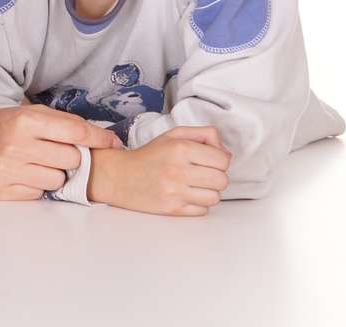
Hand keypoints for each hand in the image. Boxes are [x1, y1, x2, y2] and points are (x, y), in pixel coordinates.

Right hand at [0, 105, 124, 199]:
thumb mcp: (23, 114)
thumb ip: (59, 122)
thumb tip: (101, 137)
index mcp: (24, 120)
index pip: (75, 132)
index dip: (99, 139)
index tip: (113, 144)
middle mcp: (16, 144)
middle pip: (71, 159)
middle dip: (69, 158)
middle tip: (53, 154)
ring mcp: (7, 169)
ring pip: (58, 180)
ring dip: (53, 175)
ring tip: (35, 165)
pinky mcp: (0, 190)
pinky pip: (38, 194)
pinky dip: (35, 187)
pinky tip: (21, 176)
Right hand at [89, 126, 230, 216]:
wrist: (119, 176)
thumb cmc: (149, 156)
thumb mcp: (174, 136)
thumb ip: (204, 135)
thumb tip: (226, 152)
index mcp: (180, 148)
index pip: (223, 160)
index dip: (219, 161)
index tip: (208, 161)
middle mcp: (178, 170)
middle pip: (222, 180)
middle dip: (215, 177)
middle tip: (201, 174)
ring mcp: (175, 191)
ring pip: (215, 198)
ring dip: (208, 192)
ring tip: (193, 185)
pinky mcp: (172, 209)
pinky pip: (203, 211)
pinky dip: (198, 205)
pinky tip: (185, 195)